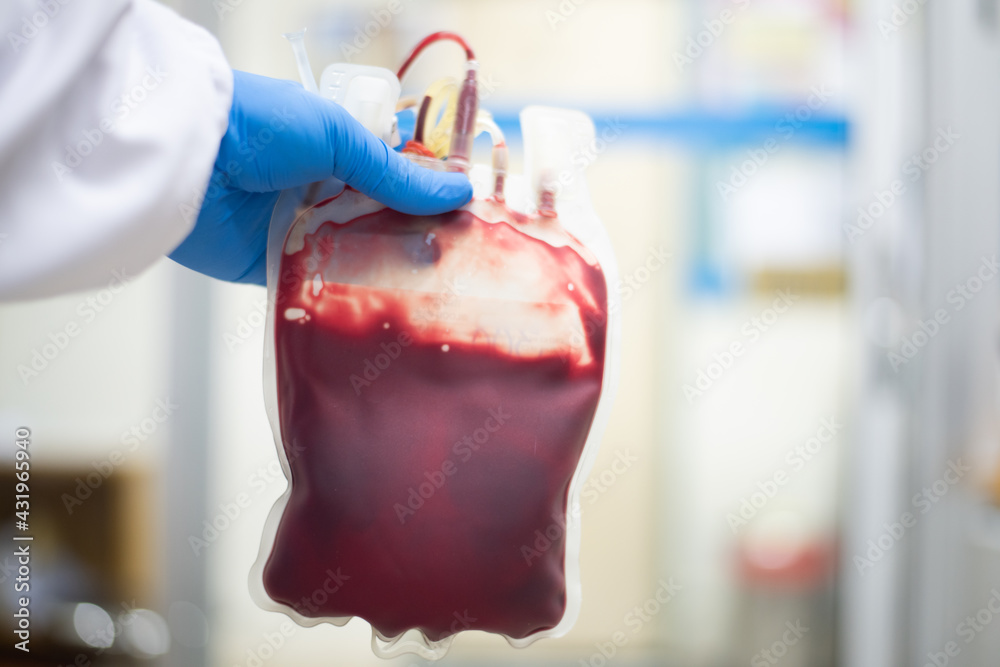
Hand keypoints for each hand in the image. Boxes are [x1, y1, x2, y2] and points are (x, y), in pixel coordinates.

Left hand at [169, 71, 471, 284]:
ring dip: (386, 270)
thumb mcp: (338, 137)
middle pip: (379, 220)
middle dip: (413, 239)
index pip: (394, 176)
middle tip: (458, 262)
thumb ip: (395, 173)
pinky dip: (345, 296)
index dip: (427, 196)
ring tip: (435, 292)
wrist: (185, 158)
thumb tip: (458, 191)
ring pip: (355, 256)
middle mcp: (321, 190)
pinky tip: (384, 309)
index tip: (466, 219)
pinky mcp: (275, 267)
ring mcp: (300, 229)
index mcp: (336, 149)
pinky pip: (318, 286)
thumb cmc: (260, 125)